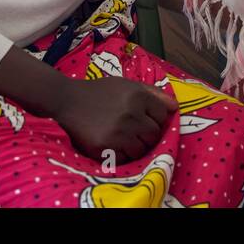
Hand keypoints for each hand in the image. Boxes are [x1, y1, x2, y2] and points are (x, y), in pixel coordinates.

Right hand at [52, 74, 177, 163]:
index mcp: (138, 96)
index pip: (162, 115)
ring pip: (141, 149)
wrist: (68, 101)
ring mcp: (118, 132)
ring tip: (122, 138)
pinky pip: (125, 158)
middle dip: (146, 134)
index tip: (143, 118)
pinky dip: (121, 154)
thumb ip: (153, 93)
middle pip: (153, 134)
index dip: (154, 118)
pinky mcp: (105, 147)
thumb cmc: (100, 92)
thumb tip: (175, 106)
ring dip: (134, 146)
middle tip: (132, 130)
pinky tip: (113, 144)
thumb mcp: (127, 85)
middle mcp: (131, 114)